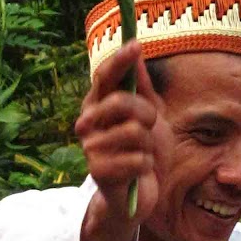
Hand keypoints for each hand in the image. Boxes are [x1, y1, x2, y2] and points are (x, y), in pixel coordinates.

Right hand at [73, 40, 163, 224]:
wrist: (141, 196)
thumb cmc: (145, 153)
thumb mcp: (151, 117)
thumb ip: (143, 88)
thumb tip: (136, 52)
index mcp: (99, 105)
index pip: (105, 77)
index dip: (120, 60)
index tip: (136, 44)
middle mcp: (89, 123)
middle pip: (121, 102)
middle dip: (146, 113)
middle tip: (151, 126)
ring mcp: (90, 147)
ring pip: (134, 132)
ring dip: (148, 145)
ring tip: (143, 154)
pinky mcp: (97, 171)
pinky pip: (137, 159)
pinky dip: (146, 166)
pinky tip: (138, 173)